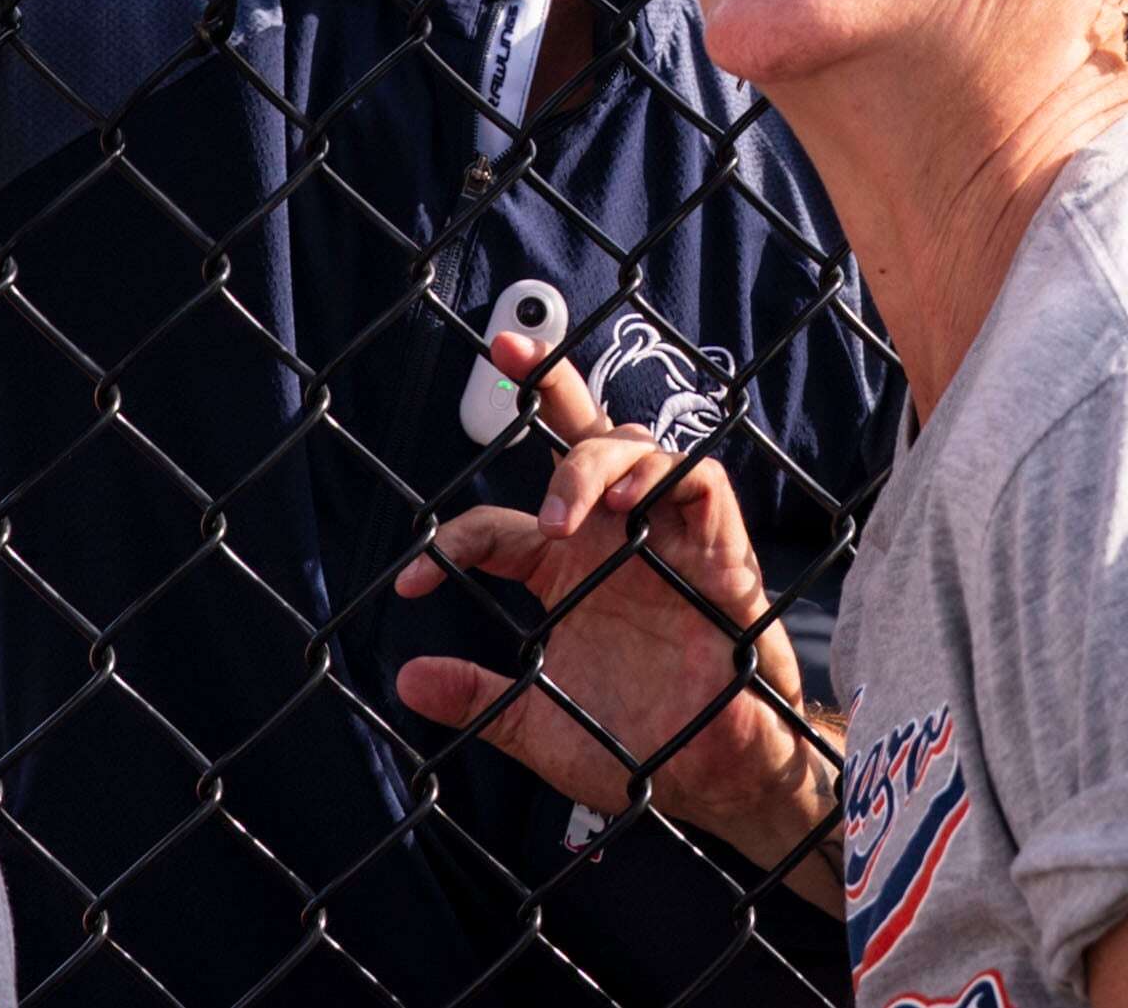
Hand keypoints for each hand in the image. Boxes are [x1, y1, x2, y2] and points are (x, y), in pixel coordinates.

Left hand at [393, 333, 835, 876]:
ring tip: (559, 514)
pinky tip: (629, 504)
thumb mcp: (542, 728)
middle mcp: (613, 540)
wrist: (718, 779)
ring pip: (636, 448)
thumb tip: (407, 680)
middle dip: (550, 383)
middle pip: (582, 438)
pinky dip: (667, 476)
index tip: (411, 585)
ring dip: (594, 461)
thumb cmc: (640, 746)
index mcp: (565, 572)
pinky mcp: (720, 554)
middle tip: (506, 349)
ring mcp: (666, 540)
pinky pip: (702, 484)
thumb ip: (481, 701)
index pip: (498, 529)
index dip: (449, 544)